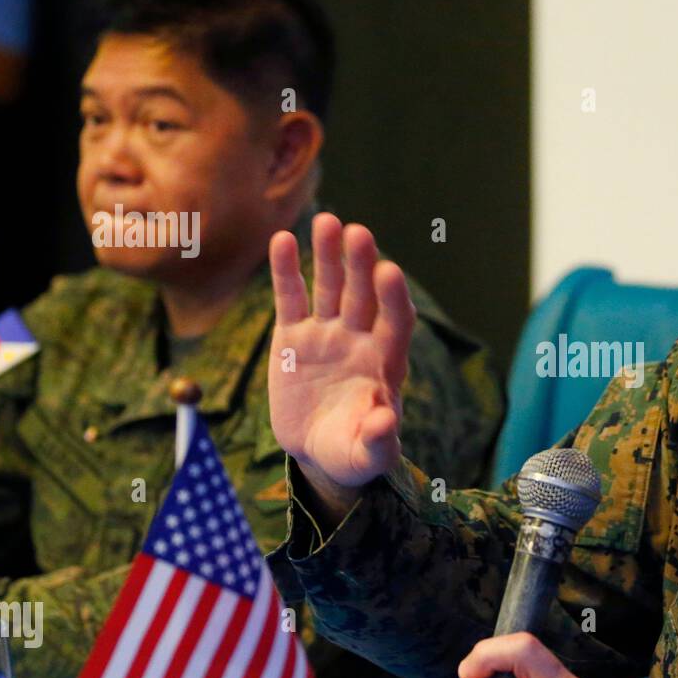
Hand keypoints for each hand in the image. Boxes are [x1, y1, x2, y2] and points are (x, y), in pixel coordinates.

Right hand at [268, 213, 415, 517]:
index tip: (389, 272)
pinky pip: (291, 298)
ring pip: (329, 287)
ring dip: (328, 255)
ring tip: (326, 222)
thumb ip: (378, 440)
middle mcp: (359, 339)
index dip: (393, 298)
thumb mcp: (367, 456)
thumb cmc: (352, 453)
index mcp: (386, 363)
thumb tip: (386, 420)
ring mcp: (326, 334)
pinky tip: (282, 240)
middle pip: (363, 296)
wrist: (319, 450)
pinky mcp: (293, 336)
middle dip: (361, 266)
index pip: (395, 323)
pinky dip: (287, 271)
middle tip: (358, 233)